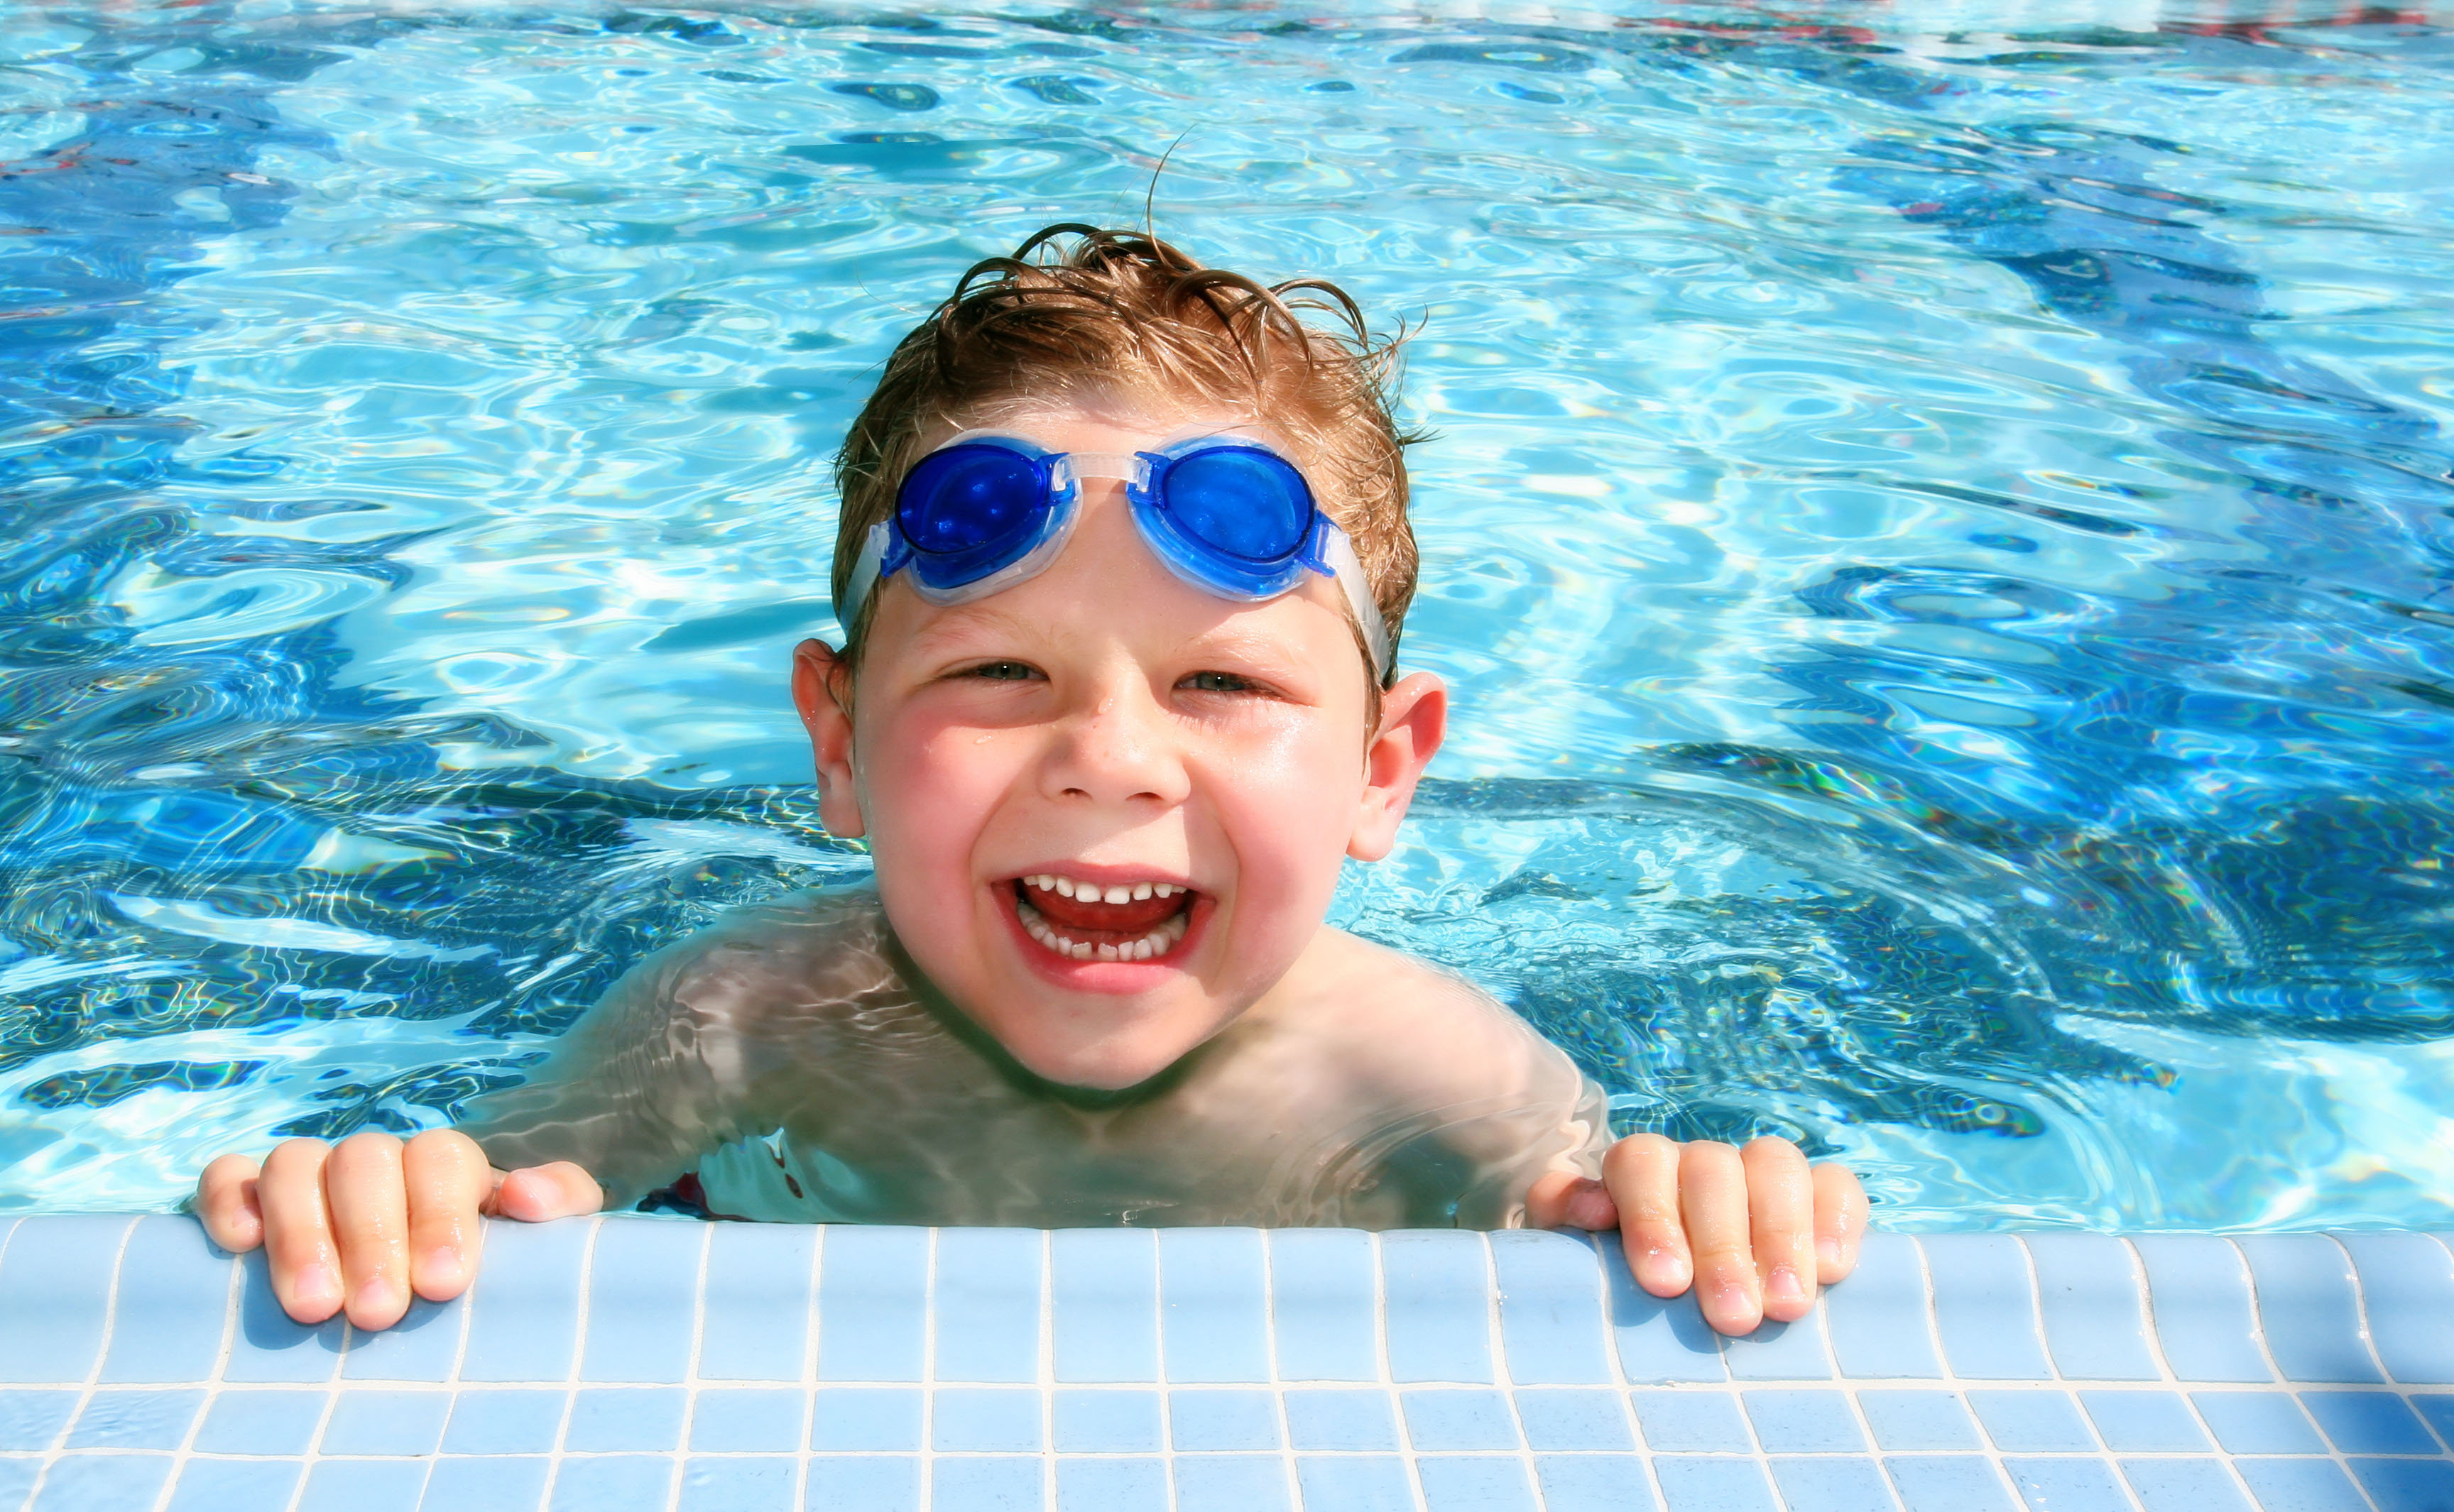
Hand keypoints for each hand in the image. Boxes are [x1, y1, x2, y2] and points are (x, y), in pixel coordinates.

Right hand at [194, 1129, 601, 1329]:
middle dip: (372, 1237)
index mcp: (446, 1166)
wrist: (431, 1301)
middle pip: (365, 1161)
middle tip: (380, 1314)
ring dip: (301, 1233)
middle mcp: (376, 1160)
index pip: (441, 1159)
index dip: (440, 1215)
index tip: (444, 1285)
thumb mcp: (544, 1244)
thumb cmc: (490, 1277)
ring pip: (294, 1165)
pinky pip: (226, 1178)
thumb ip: (560, 1207)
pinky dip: (227, 1201)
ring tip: (315, 1309)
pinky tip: (239, 1247)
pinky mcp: (249, 1198)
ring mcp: (310, 1175)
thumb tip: (527, 1193)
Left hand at [1527, 1135, 1867, 1336]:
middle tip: (1734, 1318)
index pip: (1642, 1163)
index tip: (1665, 1285)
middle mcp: (1700, 1162)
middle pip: (1714, 1171)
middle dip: (1724, 1247)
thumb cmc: (1617, 1281)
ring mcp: (1760, 1173)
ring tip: (1786, 1307)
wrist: (1666, 1294)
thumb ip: (1563, 1216)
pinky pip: (1836, 1185)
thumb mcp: (1573, 1253)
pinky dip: (1837, 1221)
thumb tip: (1592, 1209)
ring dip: (1782, 1237)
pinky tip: (1833, 1269)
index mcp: (1639, 1169)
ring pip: (1776, 1167)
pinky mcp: (1817, 1195)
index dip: (1652, 1217)